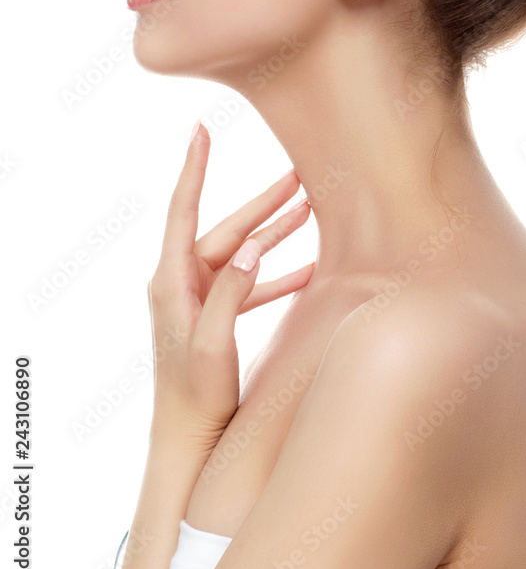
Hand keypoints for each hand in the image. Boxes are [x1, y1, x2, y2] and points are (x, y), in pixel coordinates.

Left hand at [146, 121, 312, 448]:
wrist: (187, 439)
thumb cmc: (194, 395)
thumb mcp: (211, 342)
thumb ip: (231, 292)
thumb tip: (253, 246)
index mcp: (172, 281)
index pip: (184, 210)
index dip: (195, 168)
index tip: (200, 129)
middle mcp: (183, 282)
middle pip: (228, 228)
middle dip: (265, 203)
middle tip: (298, 174)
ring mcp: (199, 297)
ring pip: (244, 252)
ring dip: (275, 233)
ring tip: (310, 208)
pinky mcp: (215, 315)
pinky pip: (250, 283)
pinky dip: (277, 274)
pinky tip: (309, 268)